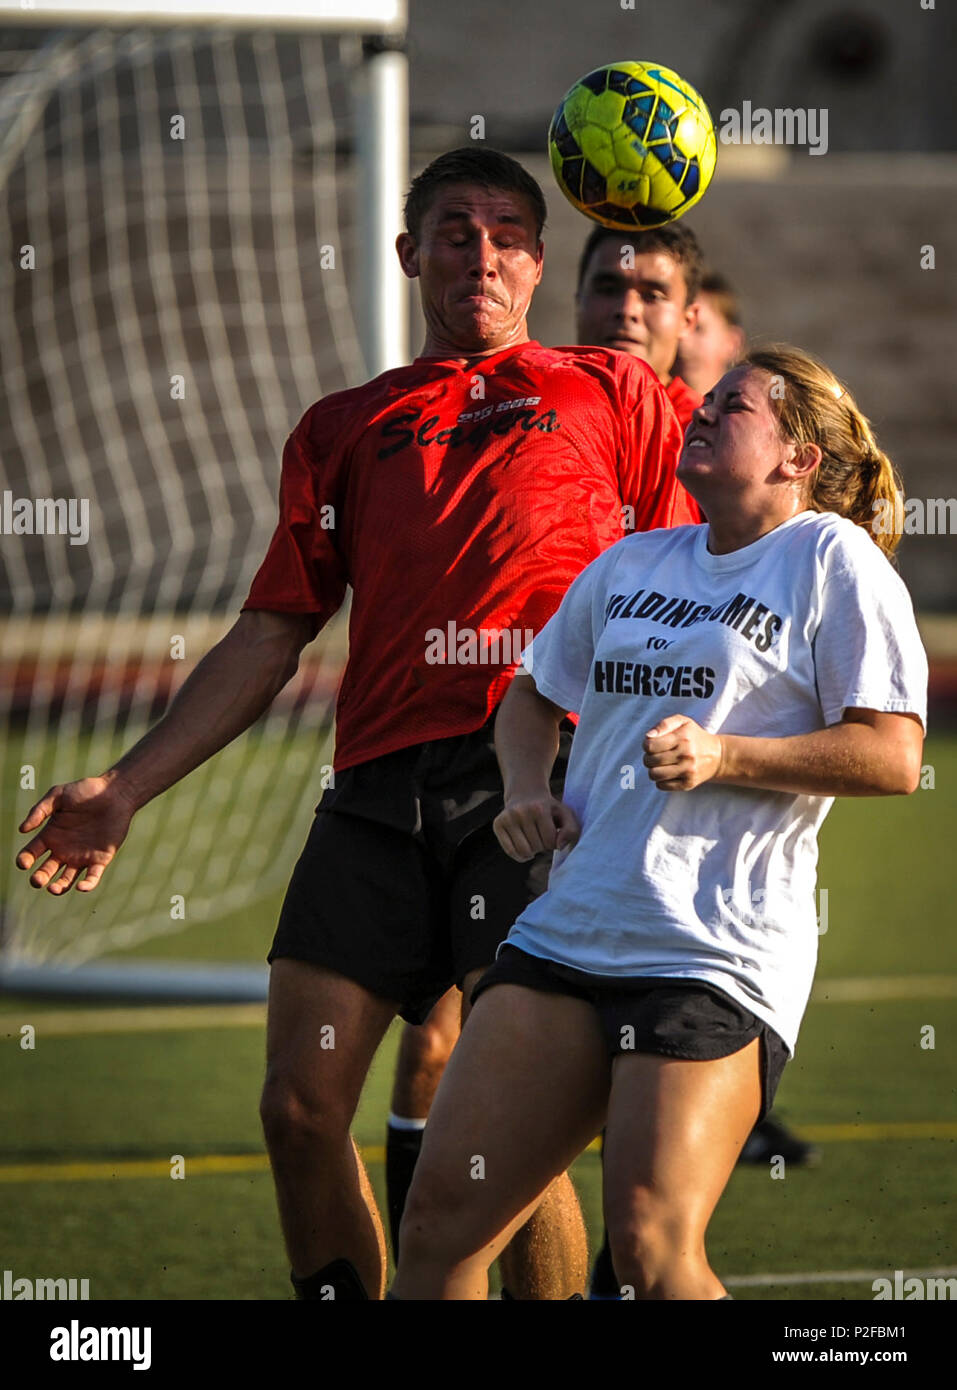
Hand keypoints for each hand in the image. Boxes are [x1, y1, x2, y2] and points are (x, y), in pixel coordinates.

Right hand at [16, 774, 137, 893]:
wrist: (116, 793)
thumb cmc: (86, 791)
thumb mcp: (58, 795)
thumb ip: (39, 810)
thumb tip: (22, 830)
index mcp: (50, 835)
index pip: (31, 853)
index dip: (25, 860)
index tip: (24, 863)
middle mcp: (63, 849)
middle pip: (46, 871)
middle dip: (39, 879)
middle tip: (38, 881)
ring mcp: (82, 856)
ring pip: (66, 880)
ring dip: (59, 888)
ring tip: (53, 889)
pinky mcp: (100, 859)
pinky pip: (92, 877)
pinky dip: (87, 885)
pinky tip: (81, 887)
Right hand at [493, 793, 580, 861]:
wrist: (526, 794)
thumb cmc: (549, 809)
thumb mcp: (566, 815)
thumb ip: (571, 830)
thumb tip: (559, 846)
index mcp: (539, 808)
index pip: (550, 841)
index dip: (555, 843)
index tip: (553, 834)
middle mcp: (520, 811)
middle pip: (537, 847)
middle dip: (543, 846)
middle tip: (542, 835)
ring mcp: (507, 817)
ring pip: (523, 851)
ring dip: (532, 852)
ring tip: (534, 841)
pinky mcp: (498, 824)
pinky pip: (510, 851)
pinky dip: (520, 855)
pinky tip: (525, 848)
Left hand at [643, 715, 722, 790]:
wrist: (718, 756)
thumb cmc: (694, 737)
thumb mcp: (683, 722)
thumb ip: (664, 724)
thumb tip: (648, 737)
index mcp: (683, 737)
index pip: (650, 746)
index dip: (646, 745)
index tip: (652, 745)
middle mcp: (686, 754)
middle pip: (650, 761)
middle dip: (648, 758)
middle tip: (655, 756)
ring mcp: (688, 771)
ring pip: (654, 775)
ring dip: (653, 770)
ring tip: (659, 765)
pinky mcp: (688, 784)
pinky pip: (662, 786)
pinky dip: (661, 780)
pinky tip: (668, 773)